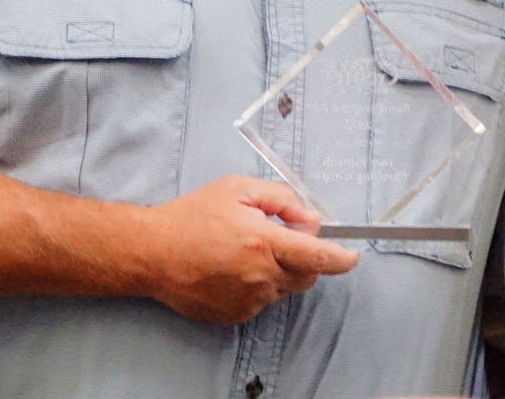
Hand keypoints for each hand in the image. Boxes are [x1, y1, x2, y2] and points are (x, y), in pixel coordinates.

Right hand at [143, 175, 358, 323]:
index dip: (341, 258)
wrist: (152, 253)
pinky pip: (262, 300)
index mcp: (264, 243)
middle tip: (279, 236)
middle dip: (306, 257)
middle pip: (307, 274)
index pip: (318, 256)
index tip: (352, 257)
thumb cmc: (192, 217)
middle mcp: (260, 276)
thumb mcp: (238, 189)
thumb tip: (308, 216)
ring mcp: (248, 300)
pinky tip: (233, 268)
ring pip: (284, 287)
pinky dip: (259, 284)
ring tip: (245, 250)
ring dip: (279, 270)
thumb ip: (280, 198)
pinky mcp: (235, 315)